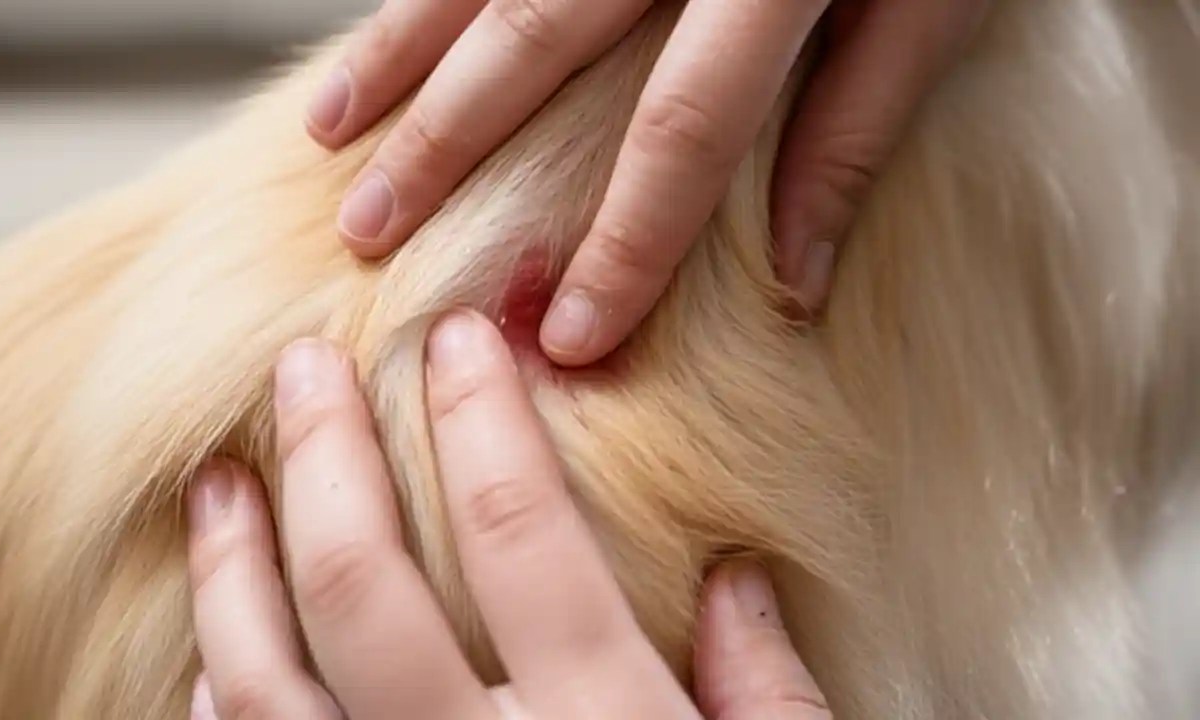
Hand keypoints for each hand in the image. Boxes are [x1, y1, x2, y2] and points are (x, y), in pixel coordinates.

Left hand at [186, 313, 830, 718]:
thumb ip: (771, 701)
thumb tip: (738, 578)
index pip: (525, 534)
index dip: (485, 420)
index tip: (464, 337)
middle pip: (366, 585)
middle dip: (327, 457)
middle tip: (304, 364)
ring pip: (269, 682)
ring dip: (231, 569)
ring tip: (214, 482)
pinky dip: (223, 702)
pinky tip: (216, 642)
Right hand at [306, 0, 987, 361]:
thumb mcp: (935, 5)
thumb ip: (856, 130)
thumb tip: (792, 278)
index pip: (683, 128)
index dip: (625, 239)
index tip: (573, 336)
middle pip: (535, 43)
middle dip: (445, 146)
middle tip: (365, 235)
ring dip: (395, 54)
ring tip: (327, 136)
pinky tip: (375, 35)